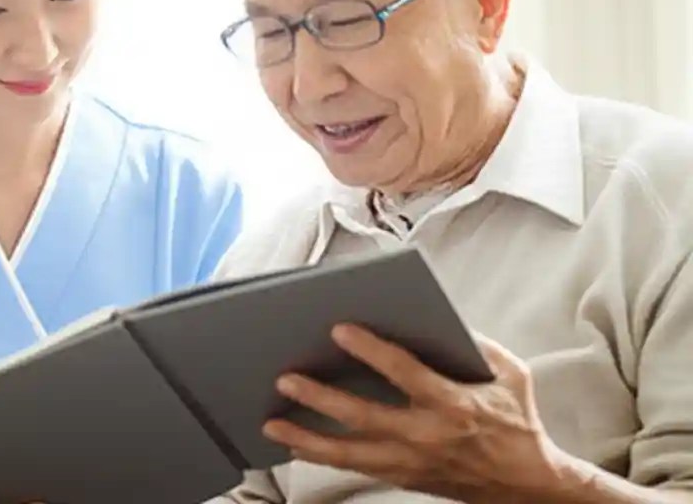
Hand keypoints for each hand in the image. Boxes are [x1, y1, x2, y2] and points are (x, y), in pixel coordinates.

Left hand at [263, 324, 570, 502]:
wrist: (527, 485)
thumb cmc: (517, 421)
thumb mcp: (510, 374)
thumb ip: (474, 343)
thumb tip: (434, 313)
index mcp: (454, 403)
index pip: (405, 372)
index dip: (371, 350)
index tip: (339, 329)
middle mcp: (428, 435)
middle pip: (364, 417)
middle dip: (322, 399)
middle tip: (286, 379)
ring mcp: (412, 461)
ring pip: (350, 454)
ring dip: (307, 439)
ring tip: (272, 424)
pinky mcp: (404, 477)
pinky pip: (355, 468)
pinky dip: (322, 456)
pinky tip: (294, 444)